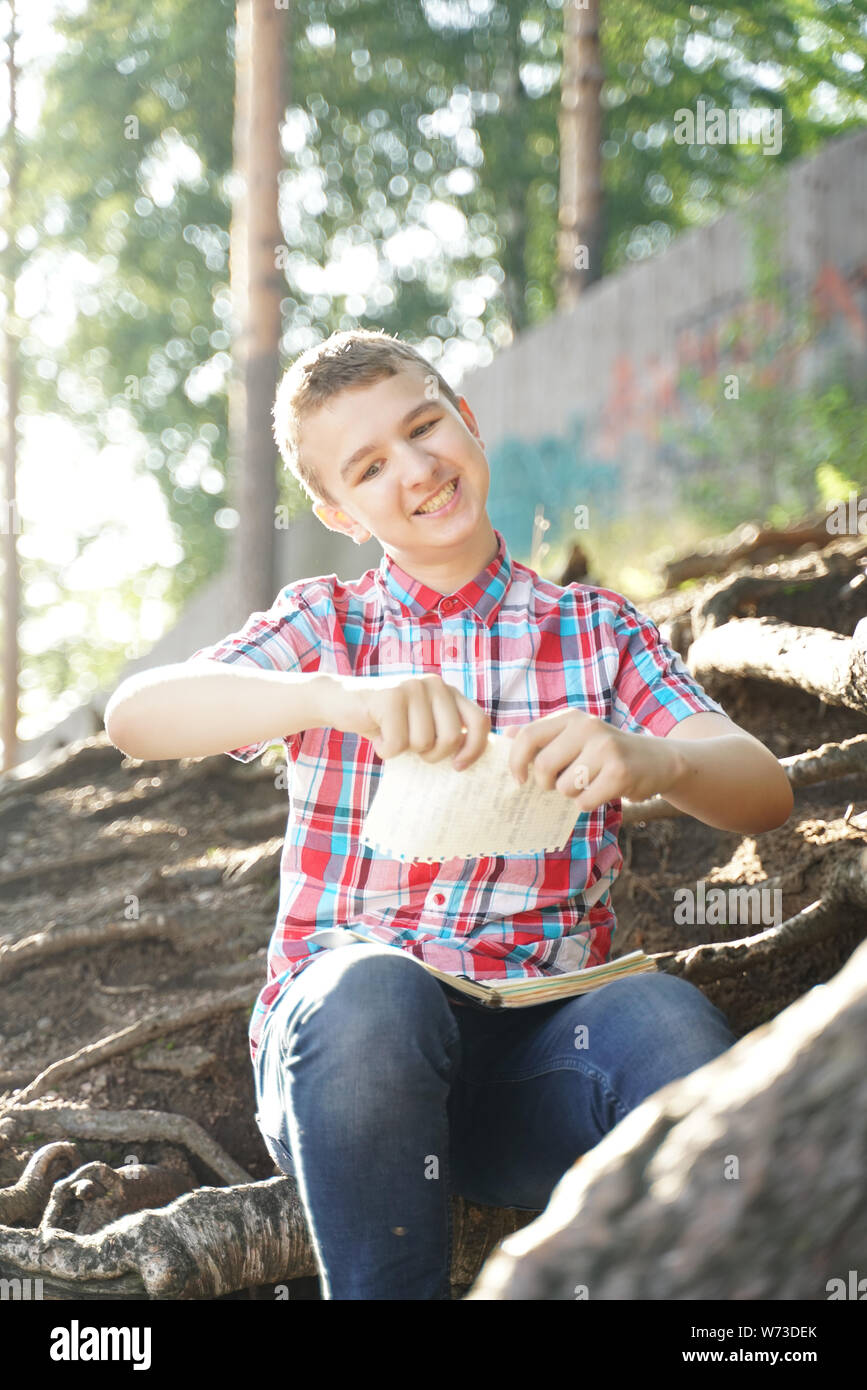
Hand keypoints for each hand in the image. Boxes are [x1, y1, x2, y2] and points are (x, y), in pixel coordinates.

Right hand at [327, 672, 490, 768]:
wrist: (339, 701)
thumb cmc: (383, 721)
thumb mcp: (420, 724)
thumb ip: (443, 730)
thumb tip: (468, 762)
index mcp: (447, 692)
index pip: (479, 721)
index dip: (474, 749)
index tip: (458, 767)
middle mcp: (435, 684)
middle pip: (452, 737)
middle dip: (432, 754)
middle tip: (412, 749)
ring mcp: (413, 687)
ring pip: (423, 742)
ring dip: (403, 750)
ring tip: (390, 735)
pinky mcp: (391, 696)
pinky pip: (398, 743)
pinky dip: (385, 749)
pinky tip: (377, 734)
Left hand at [503, 710, 682, 811]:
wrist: (658, 760)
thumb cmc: (605, 753)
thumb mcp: (574, 737)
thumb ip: (541, 736)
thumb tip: (505, 734)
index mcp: (571, 717)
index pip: (528, 736)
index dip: (516, 762)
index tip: (519, 780)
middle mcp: (587, 727)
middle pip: (543, 767)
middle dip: (547, 785)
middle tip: (562, 784)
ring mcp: (605, 748)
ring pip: (564, 787)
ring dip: (573, 794)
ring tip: (590, 783)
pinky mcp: (620, 772)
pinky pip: (584, 801)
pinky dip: (589, 804)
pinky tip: (603, 791)